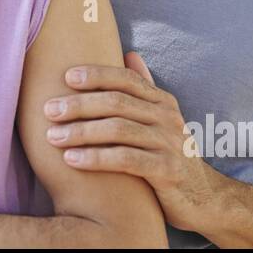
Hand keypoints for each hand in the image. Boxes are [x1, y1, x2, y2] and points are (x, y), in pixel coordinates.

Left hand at [42, 52, 222, 233]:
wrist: (203, 199)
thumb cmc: (170, 156)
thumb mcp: (162, 120)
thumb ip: (145, 89)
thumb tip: (130, 54)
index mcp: (163, 102)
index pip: (126, 79)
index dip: (96, 75)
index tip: (66, 77)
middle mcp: (168, 118)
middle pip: (116, 102)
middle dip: (78, 105)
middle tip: (48, 110)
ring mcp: (170, 144)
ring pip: (118, 129)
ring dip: (81, 132)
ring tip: (52, 137)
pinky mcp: (168, 171)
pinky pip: (125, 159)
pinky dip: (95, 158)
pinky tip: (71, 160)